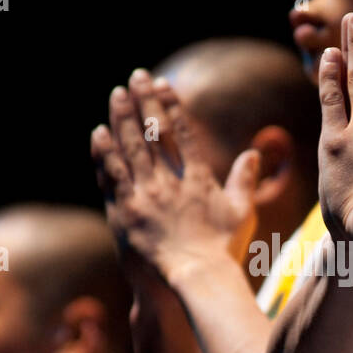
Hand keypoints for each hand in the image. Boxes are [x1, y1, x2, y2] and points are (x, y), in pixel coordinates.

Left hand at [91, 69, 259, 280]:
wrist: (196, 277)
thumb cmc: (222, 250)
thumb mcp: (242, 213)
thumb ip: (244, 181)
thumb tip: (253, 153)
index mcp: (197, 179)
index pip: (182, 133)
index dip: (171, 106)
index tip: (163, 84)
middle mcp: (170, 181)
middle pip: (154, 133)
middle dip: (144, 101)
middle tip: (136, 75)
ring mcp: (146, 195)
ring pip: (131, 148)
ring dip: (123, 118)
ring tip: (117, 94)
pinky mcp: (126, 211)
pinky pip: (112, 175)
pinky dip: (105, 153)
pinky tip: (99, 133)